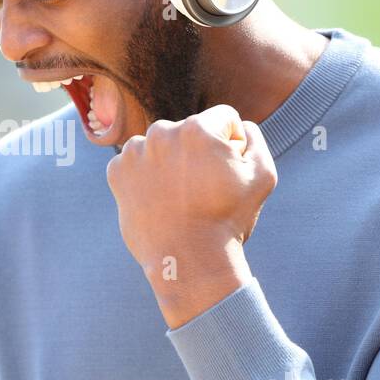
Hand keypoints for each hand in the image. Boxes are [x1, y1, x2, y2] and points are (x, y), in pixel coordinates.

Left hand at [105, 105, 276, 327]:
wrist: (187, 260)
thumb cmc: (228, 220)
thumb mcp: (262, 176)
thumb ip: (255, 139)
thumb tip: (241, 127)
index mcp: (198, 128)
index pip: (223, 119)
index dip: (233, 145)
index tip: (228, 173)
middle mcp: (161, 131)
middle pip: (190, 131)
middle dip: (199, 152)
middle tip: (203, 190)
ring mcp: (134, 151)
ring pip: (162, 145)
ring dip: (171, 161)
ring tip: (179, 197)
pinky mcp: (117, 171)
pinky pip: (138, 163)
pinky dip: (147, 177)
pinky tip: (160, 200)